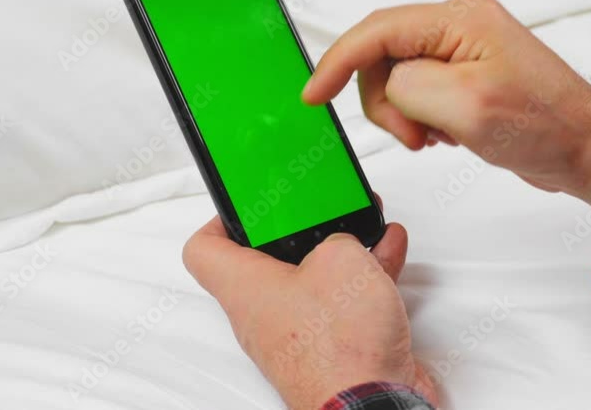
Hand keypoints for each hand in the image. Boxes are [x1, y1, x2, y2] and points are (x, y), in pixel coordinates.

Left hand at [182, 213, 436, 409]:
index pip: (204, 249)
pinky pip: (340, 302)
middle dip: (295, 229)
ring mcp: (297, 334)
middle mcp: (263, 315)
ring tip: (360, 224)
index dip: (221, 218)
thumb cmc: (341, 348)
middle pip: (263, 262)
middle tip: (314, 208)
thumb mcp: (340, 258)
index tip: (248, 201)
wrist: (372, 402)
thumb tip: (343, 242)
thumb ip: (335, 237)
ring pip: (309, 280)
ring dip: (335, 252)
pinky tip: (385, 253)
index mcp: (245, 288)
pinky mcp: (331, 348)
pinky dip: (361, 277)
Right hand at [302, 0, 590, 215]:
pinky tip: (446, 134)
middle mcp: (458, 24)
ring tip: (437, 138)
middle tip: (415, 137)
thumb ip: (409, 86)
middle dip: (385, 102)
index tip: (313, 95)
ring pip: (395, 77)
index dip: (338, 62)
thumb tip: (387, 85)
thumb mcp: (465, 107)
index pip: (377, 31)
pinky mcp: (464, 72)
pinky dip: (419, 117)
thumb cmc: (542, 126)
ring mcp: (461, 48)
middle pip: (381, 55)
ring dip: (404, 115)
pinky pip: (416, 89)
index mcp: (459, 18)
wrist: (582, 148)